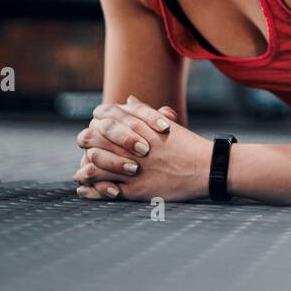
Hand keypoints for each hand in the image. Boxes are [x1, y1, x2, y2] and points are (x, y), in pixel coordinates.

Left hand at [73, 96, 211, 201]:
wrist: (207, 168)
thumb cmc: (187, 146)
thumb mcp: (166, 124)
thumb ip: (143, 111)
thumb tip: (127, 100)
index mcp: (139, 125)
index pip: (104, 116)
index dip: (96, 121)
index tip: (96, 128)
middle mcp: (132, 144)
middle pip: (93, 138)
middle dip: (86, 142)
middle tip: (87, 148)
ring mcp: (132, 168)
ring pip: (94, 164)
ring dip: (85, 167)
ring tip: (83, 171)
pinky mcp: (135, 189)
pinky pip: (104, 190)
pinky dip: (91, 191)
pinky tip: (85, 190)